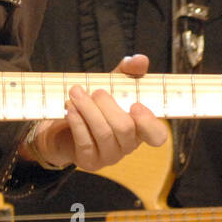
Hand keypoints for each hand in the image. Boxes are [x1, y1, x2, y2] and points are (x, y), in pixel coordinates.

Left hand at [26, 54, 168, 171]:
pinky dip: (78, 123)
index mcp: (140, 128)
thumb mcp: (113, 84)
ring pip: (104, 134)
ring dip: (89, 110)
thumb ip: (128, 72)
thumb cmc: (96, 105)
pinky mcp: (89, 161)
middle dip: (108, 106)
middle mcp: (128, 145)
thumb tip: (140, 60)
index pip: (157, 135)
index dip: (149, 122)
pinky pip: (85, 142)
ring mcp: (109, 156)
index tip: (135, 104)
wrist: (64, 127)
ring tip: (76, 92)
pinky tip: (70, 109)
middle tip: (96, 91)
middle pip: (125, 129)